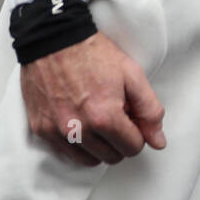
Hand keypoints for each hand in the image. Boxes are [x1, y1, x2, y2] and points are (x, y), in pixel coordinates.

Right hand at [20, 32, 165, 165]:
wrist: (55, 39)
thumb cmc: (94, 54)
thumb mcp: (132, 75)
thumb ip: (150, 111)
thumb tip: (158, 142)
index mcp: (104, 117)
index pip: (133, 147)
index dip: (138, 132)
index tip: (133, 116)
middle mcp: (78, 130)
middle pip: (112, 156)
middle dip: (121, 140)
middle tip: (117, 115)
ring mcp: (57, 132)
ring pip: (90, 160)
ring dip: (101, 145)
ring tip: (100, 119)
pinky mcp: (40, 130)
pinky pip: (67, 153)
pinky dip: (79, 144)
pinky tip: (82, 121)